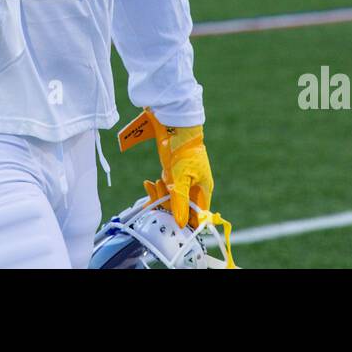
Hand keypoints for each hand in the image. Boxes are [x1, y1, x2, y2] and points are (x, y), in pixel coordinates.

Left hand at [118, 109, 213, 227]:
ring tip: (151, 185)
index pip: (199, 214)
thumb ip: (180, 201)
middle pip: (182, 208)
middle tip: (157, 197)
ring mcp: (183, 181)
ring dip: (160, 195)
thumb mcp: (181, 178)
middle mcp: (195, 187)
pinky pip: (165, 189)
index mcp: (203, 188)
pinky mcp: (172, 175)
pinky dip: (156, 190)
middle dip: (168, 205)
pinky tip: (148, 185)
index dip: (188, 221)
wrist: (174, 126)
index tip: (174, 225)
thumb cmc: (183, 150)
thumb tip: (181, 224)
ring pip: (171, 199)